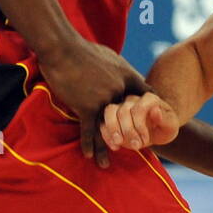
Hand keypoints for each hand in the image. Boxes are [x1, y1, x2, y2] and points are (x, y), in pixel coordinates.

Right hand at [37, 34, 143, 167]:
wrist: (62, 47)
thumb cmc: (82, 49)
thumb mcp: (109, 55)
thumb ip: (119, 68)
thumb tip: (121, 72)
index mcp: (128, 76)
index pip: (146, 96)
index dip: (149, 110)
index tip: (150, 123)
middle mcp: (120, 90)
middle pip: (130, 119)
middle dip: (133, 136)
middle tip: (135, 150)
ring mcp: (105, 100)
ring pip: (109, 130)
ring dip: (107, 149)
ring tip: (107, 165)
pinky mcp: (87, 106)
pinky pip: (89, 130)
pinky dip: (88, 144)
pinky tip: (87, 156)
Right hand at [99, 90, 180, 153]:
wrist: (156, 131)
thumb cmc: (165, 127)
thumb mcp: (171, 126)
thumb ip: (165, 118)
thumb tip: (155, 110)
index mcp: (149, 98)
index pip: (139, 108)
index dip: (140, 126)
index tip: (146, 141)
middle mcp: (133, 99)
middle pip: (123, 111)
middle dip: (128, 131)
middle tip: (135, 147)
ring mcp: (120, 106)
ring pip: (109, 112)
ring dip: (113, 130)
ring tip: (119, 144)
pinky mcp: (111, 117)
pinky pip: (102, 122)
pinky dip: (106, 134)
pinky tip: (115, 147)